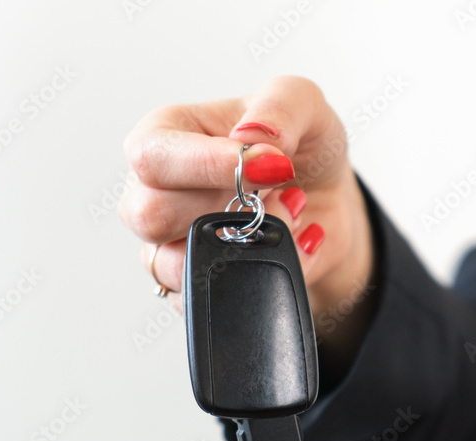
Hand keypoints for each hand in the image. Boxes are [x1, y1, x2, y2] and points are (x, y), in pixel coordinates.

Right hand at [120, 76, 374, 344]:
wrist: (326, 201)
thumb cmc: (299, 146)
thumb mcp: (304, 103)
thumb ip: (279, 106)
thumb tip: (252, 138)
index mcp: (168, 136)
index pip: (151, 155)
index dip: (205, 165)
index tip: (268, 166)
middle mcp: (158, 193)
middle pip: (150, 214)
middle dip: (228, 209)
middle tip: (279, 192)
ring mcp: (171, 245)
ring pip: (177, 267)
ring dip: (246, 248)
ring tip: (289, 219)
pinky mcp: (199, 287)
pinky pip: (212, 302)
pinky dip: (266, 279)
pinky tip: (296, 248)